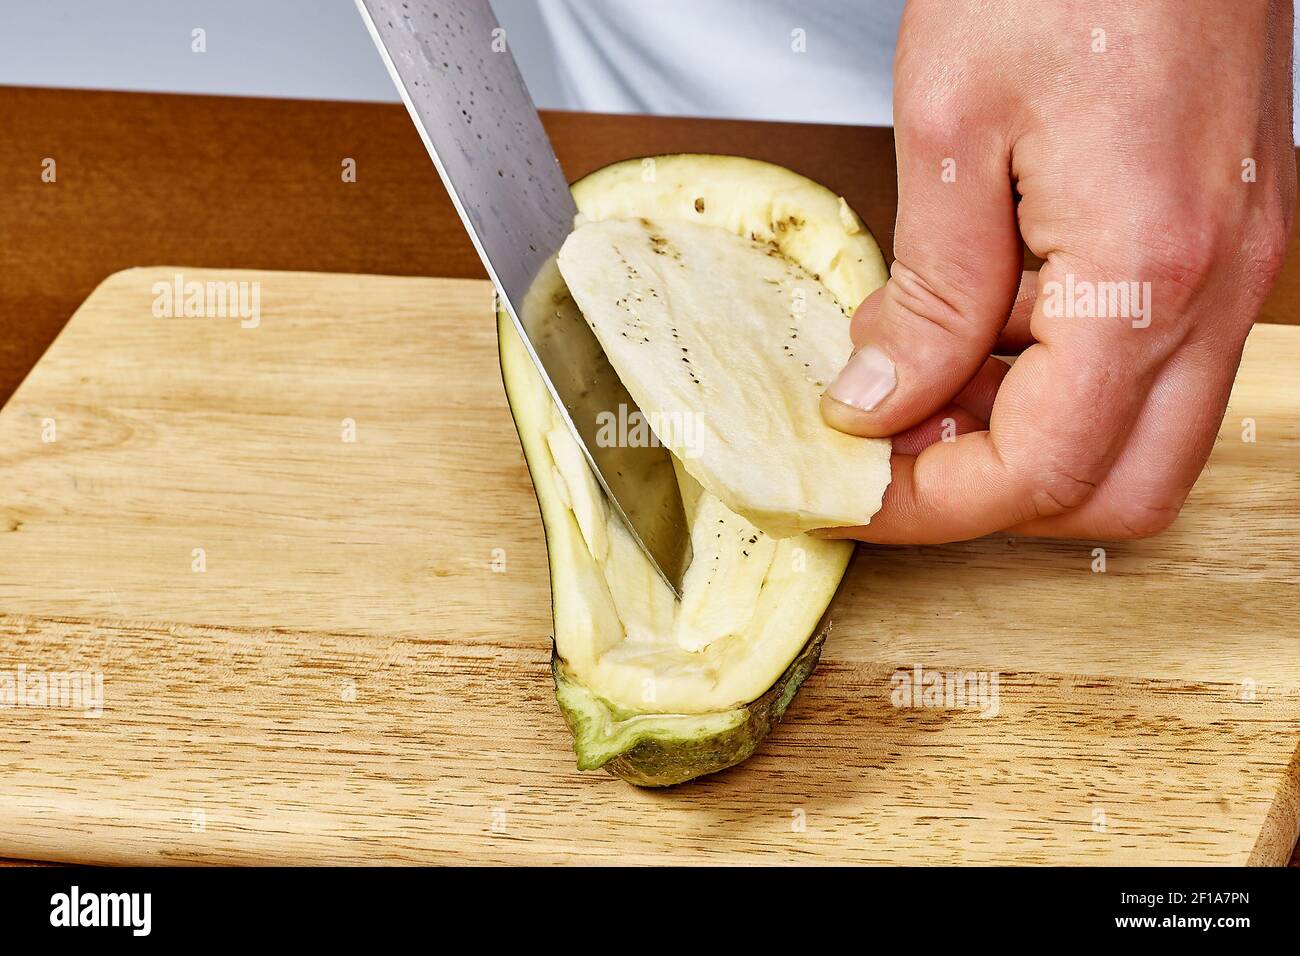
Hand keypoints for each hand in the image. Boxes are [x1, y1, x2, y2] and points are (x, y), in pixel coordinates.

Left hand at [820, 0, 1294, 542]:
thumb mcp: (955, 128)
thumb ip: (929, 293)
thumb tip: (880, 401)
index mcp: (1146, 270)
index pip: (1040, 467)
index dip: (932, 504)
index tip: (852, 493)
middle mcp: (1213, 288)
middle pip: (1116, 488)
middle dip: (995, 494)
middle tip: (892, 451)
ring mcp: (1229, 268)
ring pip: (1136, 436)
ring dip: (1022, 436)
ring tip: (917, 379)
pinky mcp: (1216, 241)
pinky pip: (1144, 362)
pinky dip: (1054, 377)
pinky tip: (975, 327)